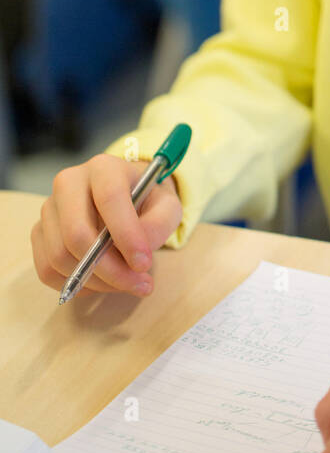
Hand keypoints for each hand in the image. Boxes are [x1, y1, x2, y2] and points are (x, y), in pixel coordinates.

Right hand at [31, 155, 182, 296]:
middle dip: (110, 269)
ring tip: (125, 282)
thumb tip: (138, 255)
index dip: (126, 235)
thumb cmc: (146, 199)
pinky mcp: (39, 232)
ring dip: (96, 281)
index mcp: (103, 167)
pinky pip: (47, 270)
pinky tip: (102, 282)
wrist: (125, 196)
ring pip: (60, 256)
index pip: (109, 198)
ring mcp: (49, 208)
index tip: (144, 263)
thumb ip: (159, 224)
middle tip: (139, 284)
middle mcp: (69, 183)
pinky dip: (76, 285)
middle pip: (75, 233)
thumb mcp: (166, 206)